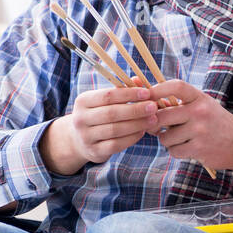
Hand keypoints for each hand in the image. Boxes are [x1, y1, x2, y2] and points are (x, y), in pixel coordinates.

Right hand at [40, 81, 157, 173]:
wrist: (79, 140)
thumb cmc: (97, 114)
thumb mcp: (103, 101)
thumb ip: (121, 90)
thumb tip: (139, 80)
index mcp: (83, 101)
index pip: (107, 96)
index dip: (128, 94)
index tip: (146, 93)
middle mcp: (81, 119)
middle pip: (111, 113)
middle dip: (135, 110)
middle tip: (153, 107)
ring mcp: (86, 137)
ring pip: (115, 130)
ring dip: (137, 124)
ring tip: (152, 119)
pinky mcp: (94, 151)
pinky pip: (116, 145)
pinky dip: (131, 138)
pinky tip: (142, 132)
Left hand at [144, 79, 232, 174]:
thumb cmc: (216, 123)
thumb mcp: (203, 106)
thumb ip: (180, 104)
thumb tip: (149, 103)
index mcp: (200, 98)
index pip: (176, 86)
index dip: (158, 89)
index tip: (147, 95)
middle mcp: (200, 112)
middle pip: (162, 115)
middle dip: (154, 123)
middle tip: (156, 127)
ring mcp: (199, 131)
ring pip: (165, 137)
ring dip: (166, 140)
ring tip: (177, 139)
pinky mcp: (199, 149)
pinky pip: (174, 151)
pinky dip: (176, 151)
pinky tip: (185, 148)